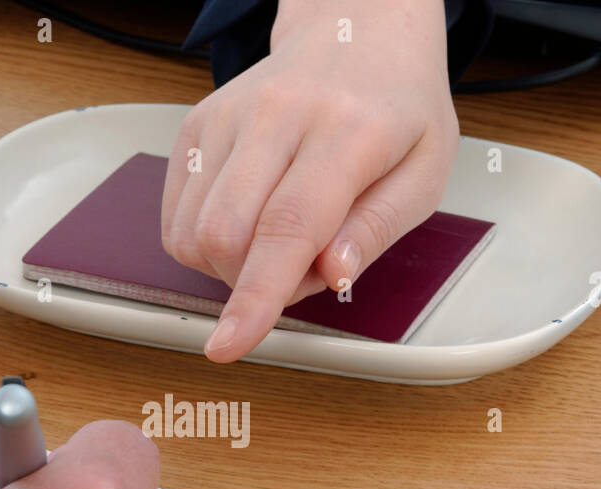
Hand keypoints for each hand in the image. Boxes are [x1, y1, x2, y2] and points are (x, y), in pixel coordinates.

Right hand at [162, 0, 458, 361]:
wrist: (355, 32)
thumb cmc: (396, 109)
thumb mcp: (424, 174)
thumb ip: (376, 230)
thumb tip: (333, 276)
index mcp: (348, 130)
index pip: (289, 226)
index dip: (257, 295)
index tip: (229, 344)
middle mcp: (278, 114)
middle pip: (225, 236)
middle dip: (253, 281)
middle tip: (304, 263)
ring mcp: (228, 116)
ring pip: (192, 233)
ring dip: (230, 265)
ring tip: (277, 236)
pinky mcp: (196, 126)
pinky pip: (175, 217)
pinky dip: (205, 242)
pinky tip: (247, 220)